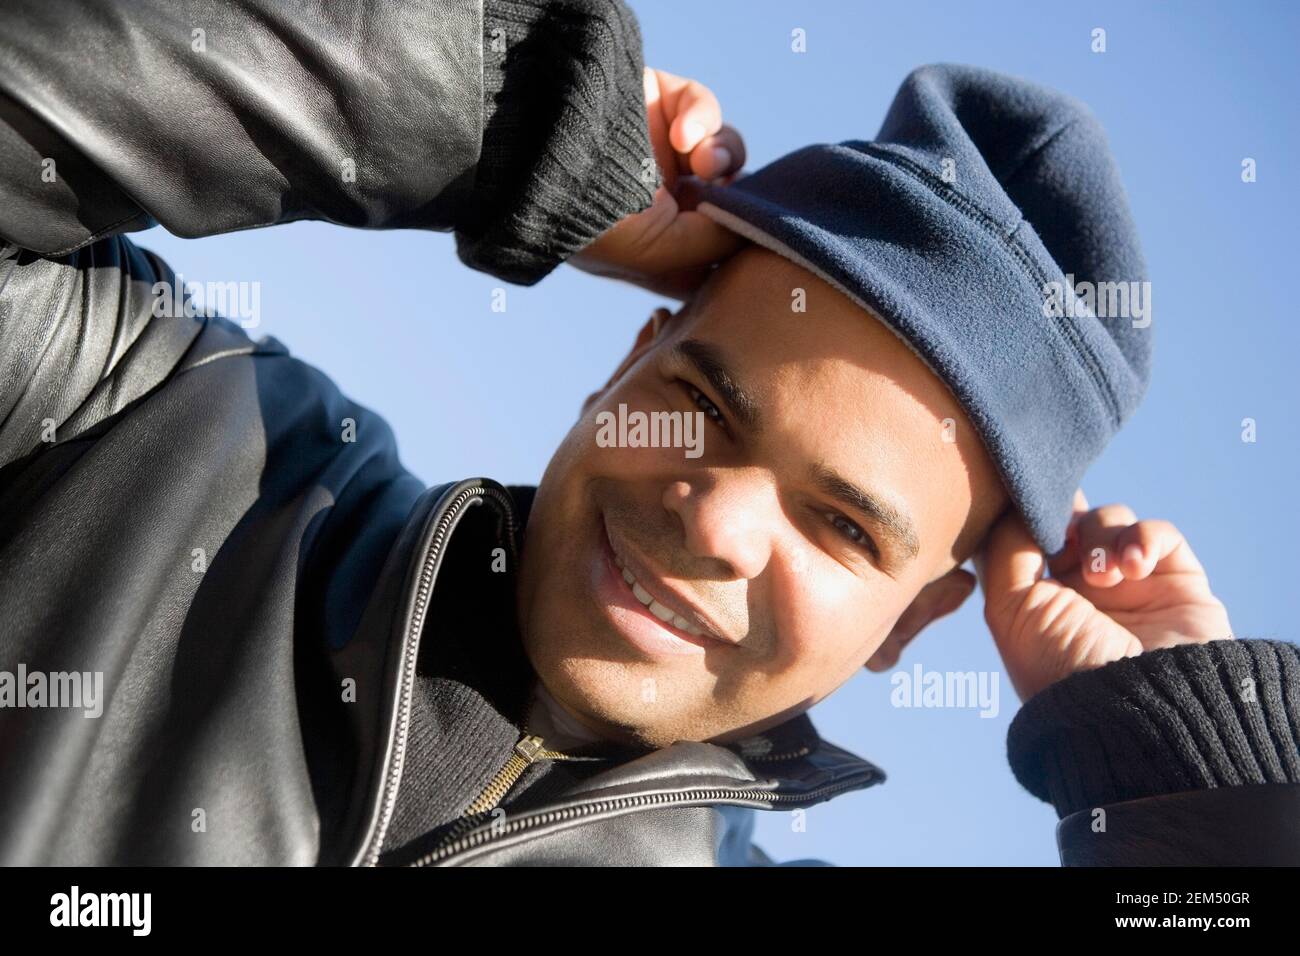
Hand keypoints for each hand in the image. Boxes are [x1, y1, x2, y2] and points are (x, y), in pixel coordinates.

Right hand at [569, 67, 746, 297]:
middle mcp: (665, 202)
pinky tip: (681, 135)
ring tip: (702, 163)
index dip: (740, 242)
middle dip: (737, 199)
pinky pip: (705, 109)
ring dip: (723, 158)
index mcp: (662, 248)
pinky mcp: (660, 104)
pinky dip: (702, 119)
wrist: (541, 156)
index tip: (744, 243)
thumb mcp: (661, 255)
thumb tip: (751, 215)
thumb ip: (718, 243)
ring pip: (725, 155)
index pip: (720, 246)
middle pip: (731, 198)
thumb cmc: (590, 223)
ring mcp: (662, 152)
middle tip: (723, 202)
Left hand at [973, 490, 1234, 701]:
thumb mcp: (1010, 608)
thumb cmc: (1062, 665)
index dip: (1023, 518)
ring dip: (1102, 535)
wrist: (1142, 711)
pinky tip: (1134, 568)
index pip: (1024, 538)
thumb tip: (1017, 505)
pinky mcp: (1177, 582)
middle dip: (1063, 518)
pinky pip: (1158, 534)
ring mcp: (1129, 586)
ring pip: (1109, 520)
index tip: (1024, 510)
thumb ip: (1005, 547)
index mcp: (1035, 601)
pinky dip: (1144, 539)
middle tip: (1065, 534)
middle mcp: (1080, 592)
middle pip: (1066, 521)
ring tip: (1105, 576)